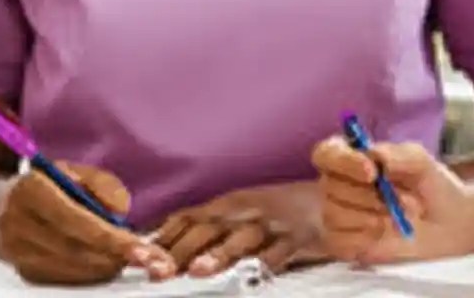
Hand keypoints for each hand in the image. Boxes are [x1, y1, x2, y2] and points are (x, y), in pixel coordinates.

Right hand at [0, 163, 174, 284]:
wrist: (5, 206)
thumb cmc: (50, 185)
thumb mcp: (77, 171)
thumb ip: (103, 186)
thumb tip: (120, 214)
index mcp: (31, 189)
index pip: (76, 220)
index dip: (112, 238)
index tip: (143, 250)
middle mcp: (17, 222)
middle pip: (75, 249)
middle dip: (117, 256)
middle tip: (151, 259)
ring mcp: (16, 251)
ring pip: (72, 268)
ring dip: (108, 266)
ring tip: (131, 256)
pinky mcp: (23, 271)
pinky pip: (65, 279)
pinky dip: (92, 273)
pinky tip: (108, 262)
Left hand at [152, 182, 325, 277]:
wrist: (332, 196)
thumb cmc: (282, 209)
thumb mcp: (241, 211)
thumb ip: (210, 228)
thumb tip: (167, 243)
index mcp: (228, 203)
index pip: (187, 218)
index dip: (163, 237)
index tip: (140, 256)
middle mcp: (246, 210)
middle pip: (206, 230)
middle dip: (179, 251)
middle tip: (157, 271)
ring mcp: (272, 224)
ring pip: (240, 240)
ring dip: (218, 255)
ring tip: (198, 271)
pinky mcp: (300, 238)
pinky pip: (281, 253)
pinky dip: (266, 265)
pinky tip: (253, 276)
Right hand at [313, 138, 473, 264]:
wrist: (449, 224)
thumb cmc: (432, 186)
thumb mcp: (423, 162)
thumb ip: (400, 155)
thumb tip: (376, 158)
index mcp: (352, 157)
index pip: (326, 153)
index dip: (344, 163)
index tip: (372, 173)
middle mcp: (339, 183)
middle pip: (329, 186)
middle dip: (369, 197)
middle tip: (403, 202)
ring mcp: (340, 213)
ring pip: (333, 214)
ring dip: (368, 217)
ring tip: (397, 218)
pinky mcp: (344, 241)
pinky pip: (337, 241)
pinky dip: (362, 238)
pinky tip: (383, 233)